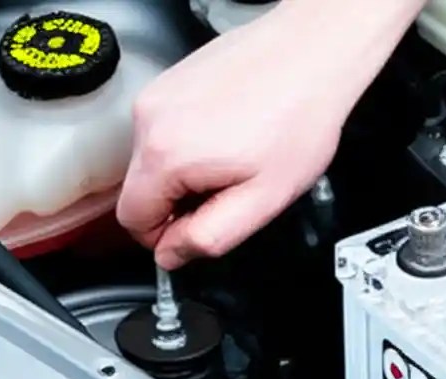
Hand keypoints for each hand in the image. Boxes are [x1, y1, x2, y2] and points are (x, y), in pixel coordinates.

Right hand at [117, 0, 426, 268]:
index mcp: (165, 156)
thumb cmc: (298, 118)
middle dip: (180, 203)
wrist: (312, 56)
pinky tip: (233, 134)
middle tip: (232, 192)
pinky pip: (165, 129)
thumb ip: (211, 235)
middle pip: (141, 188)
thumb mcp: (264, 199)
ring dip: (188, 172)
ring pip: (153, 158)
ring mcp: (157, 95)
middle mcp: (150, 120)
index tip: (196, 232)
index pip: (132, 220)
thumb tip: (172, 255)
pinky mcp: (170, 80)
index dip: (165, 237)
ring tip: (239, 158)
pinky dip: (192, 141)